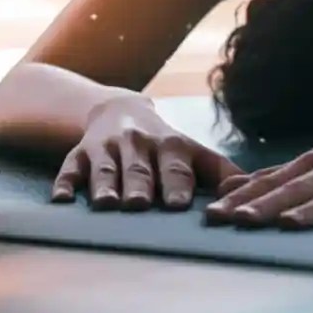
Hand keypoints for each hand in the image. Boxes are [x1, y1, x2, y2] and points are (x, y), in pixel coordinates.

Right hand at [53, 94, 243, 210]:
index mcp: (169, 145)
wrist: (120, 109)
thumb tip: (251, 188)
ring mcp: (106, 148)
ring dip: (105, 185)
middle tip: (138, 204)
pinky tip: (62, 198)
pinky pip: (69, 167)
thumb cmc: (165, 144)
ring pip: (105, 168)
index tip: (179, 203)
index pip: (175, 166)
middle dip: (138, 185)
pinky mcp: (79, 153)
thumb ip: (221, 171)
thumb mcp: (194, 151)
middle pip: (138, 169)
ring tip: (106, 203)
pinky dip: (65, 183)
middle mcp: (137, 144)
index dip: (177, 183)